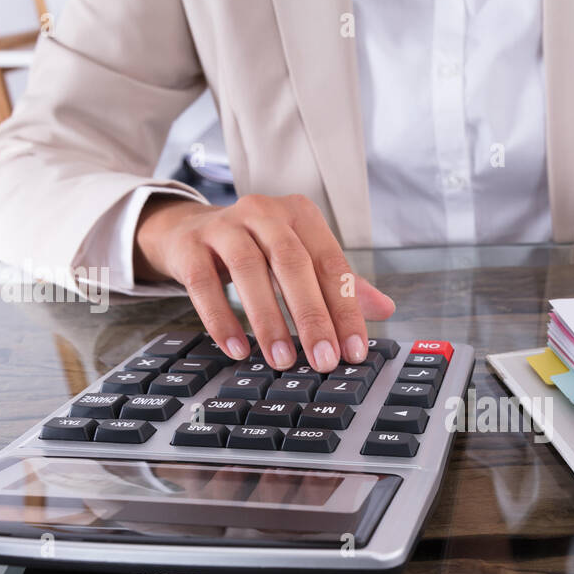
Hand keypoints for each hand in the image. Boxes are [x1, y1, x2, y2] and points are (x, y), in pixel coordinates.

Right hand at [134, 193, 395, 371]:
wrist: (188, 231)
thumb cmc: (256, 250)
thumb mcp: (300, 259)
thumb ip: (339, 284)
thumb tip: (386, 309)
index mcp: (301, 215)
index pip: (330, 264)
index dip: (345, 309)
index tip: (354, 351)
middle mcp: (264, 212)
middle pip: (292, 262)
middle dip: (311, 316)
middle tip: (323, 360)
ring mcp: (224, 225)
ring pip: (248, 269)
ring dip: (268, 320)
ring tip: (281, 360)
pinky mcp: (189, 245)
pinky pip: (203, 283)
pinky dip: (220, 319)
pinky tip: (237, 349)